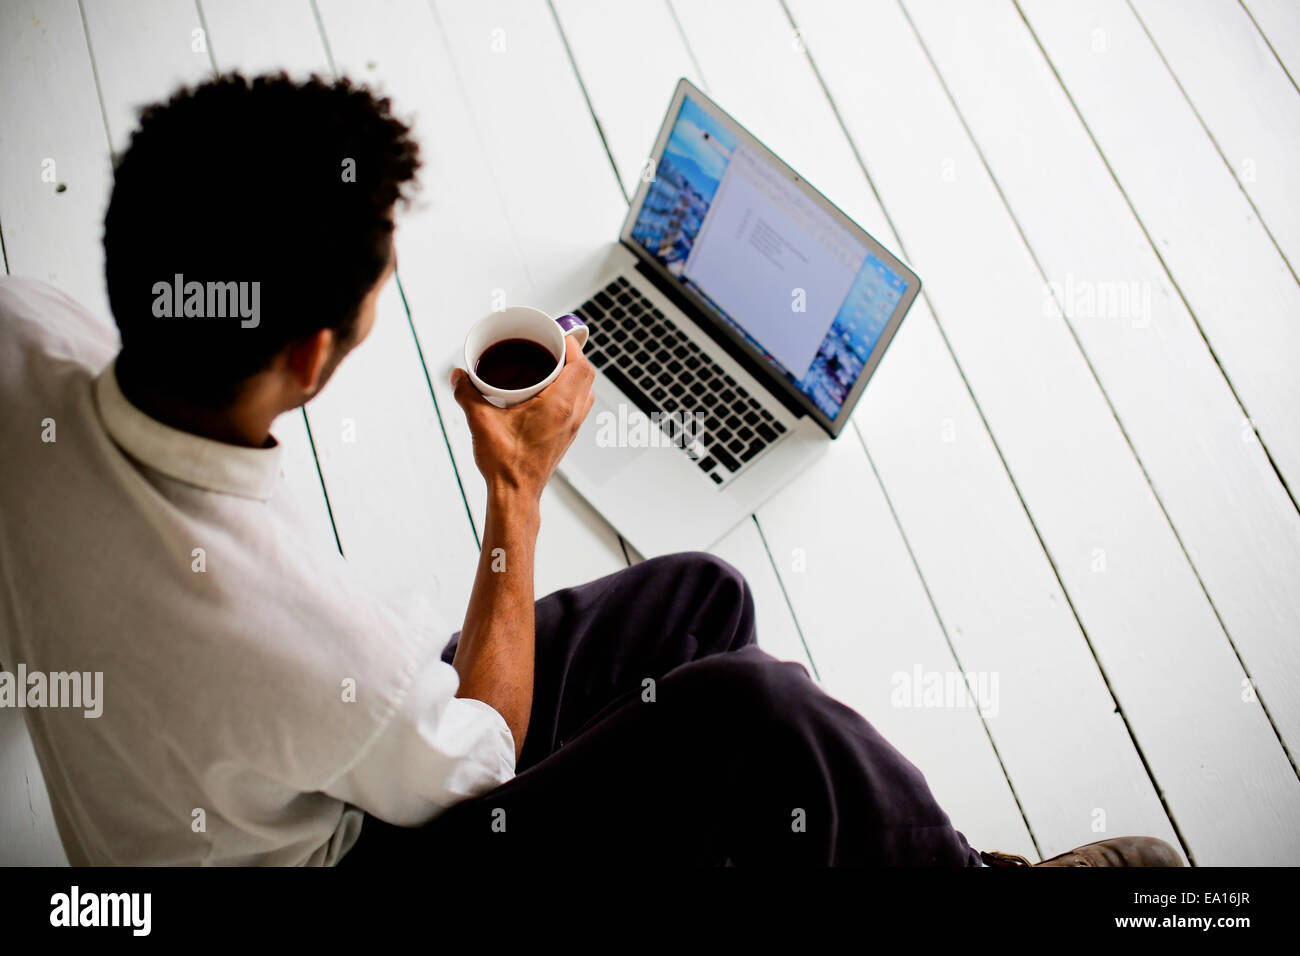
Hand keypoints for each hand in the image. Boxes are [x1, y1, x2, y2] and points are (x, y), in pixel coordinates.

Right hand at [451, 335, 594, 503]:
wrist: (515, 495)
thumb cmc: (506, 464)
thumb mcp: (480, 421)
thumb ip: (467, 393)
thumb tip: (458, 375)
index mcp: (559, 405)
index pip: (581, 365)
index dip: (572, 345)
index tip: (556, 336)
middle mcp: (571, 415)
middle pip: (587, 375)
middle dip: (572, 356)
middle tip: (550, 347)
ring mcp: (572, 427)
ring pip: (585, 391)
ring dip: (573, 375)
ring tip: (548, 367)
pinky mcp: (567, 436)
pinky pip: (578, 405)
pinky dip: (568, 392)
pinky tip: (544, 393)